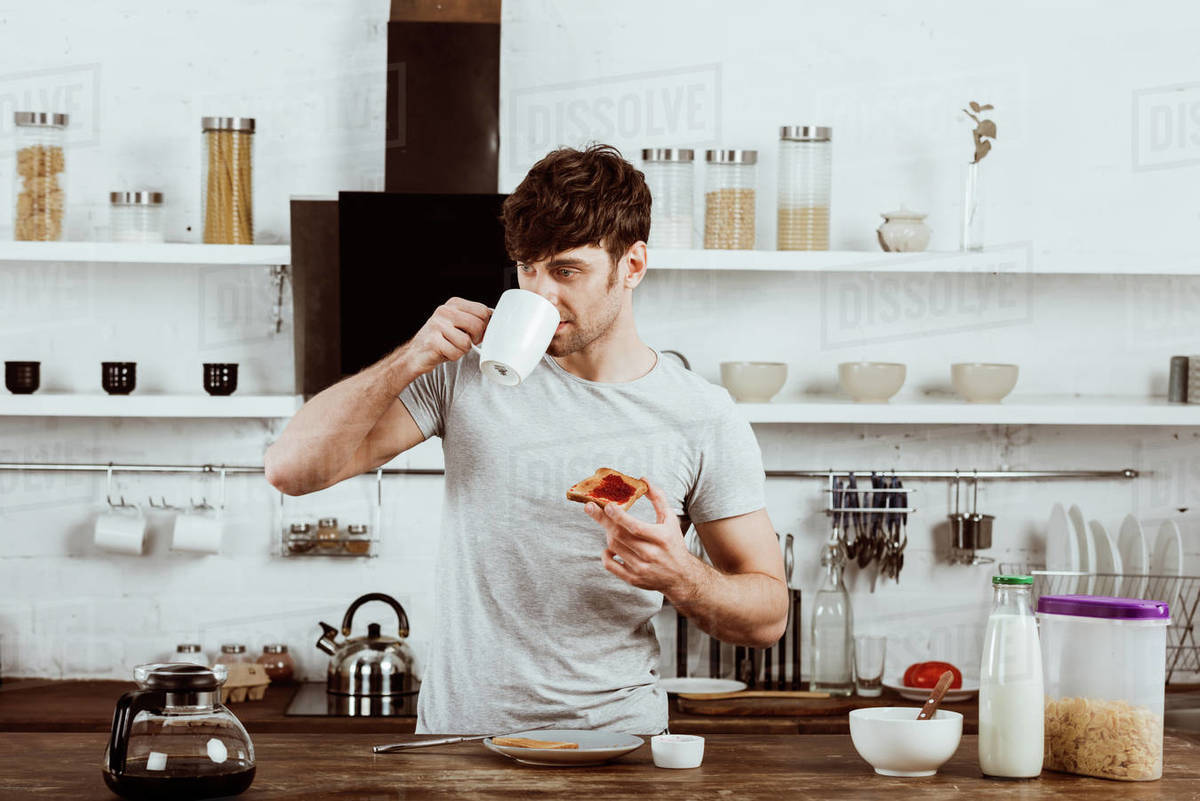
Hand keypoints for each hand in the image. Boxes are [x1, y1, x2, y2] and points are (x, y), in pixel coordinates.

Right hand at [402, 297, 490, 376]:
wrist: (417, 353)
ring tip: (452, 346)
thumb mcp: (458, 325)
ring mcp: (437, 325)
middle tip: (464, 341)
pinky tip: (445, 351)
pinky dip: (453, 356)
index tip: (476, 333)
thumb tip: (494, 323)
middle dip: (475, 339)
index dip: (484, 326)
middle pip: (478, 325)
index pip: (483, 311)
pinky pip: (456, 352)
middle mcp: (445, 311)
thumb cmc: (441, 340)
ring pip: (467, 342)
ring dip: (462, 349)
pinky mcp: (433, 340)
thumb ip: (474, 320)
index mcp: (454, 304)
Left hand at [583, 479, 703, 600]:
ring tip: (608, 524)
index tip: (607, 505)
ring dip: (608, 532)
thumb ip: (658, 498)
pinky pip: (610, 565)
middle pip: (620, 535)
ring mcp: (641, 568)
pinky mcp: (633, 578)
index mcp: (661, 538)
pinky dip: (605, 554)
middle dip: (602, 519)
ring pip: (614, 546)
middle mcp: (650, 554)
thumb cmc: (673, 543)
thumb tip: (643, 479)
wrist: (680, 576)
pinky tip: (609, 547)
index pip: (635, 527)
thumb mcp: (670, 519)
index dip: (619, 516)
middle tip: (589, 506)